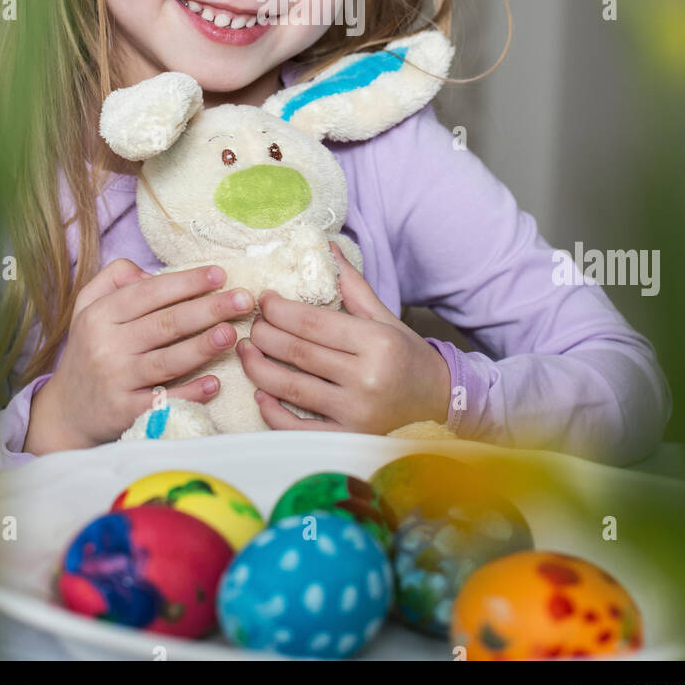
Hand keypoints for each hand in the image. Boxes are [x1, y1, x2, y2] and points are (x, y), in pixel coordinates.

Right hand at [25, 258, 254, 450]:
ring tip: (232, 333)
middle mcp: (107, 346)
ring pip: (167, 361)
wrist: (66, 412)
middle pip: (166, 324)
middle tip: (244, 299)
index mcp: (100, 316)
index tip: (220, 274)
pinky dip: (189, 393)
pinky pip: (162, 401)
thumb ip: (114, 278)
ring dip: (202, 346)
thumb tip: (149, 271)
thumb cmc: (89, 351)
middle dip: (209, 308)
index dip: (186, 282)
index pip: (149, 293)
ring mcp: (116, 381)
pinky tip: (215, 383)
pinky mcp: (124, 413)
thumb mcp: (87, 307)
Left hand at [235, 241, 452, 432]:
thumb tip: (326, 247)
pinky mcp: (347, 438)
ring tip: (246, 351)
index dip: (280, 310)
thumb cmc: (408, 356)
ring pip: (290, 388)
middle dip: (264, 335)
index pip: (313, 323)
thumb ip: (352, 285)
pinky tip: (261, 395)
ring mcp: (355, 412)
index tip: (264, 300)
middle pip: (297, 352)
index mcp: (376, 342)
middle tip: (251, 324)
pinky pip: (298, 428)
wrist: (438, 402)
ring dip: (259, 368)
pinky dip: (273, 412)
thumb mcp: (384, 317)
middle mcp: (366, 378)